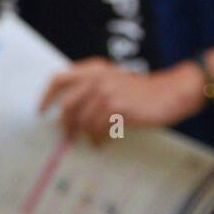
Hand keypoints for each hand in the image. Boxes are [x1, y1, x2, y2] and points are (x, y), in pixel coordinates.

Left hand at [39, 58, 203, 144]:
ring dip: (83, 134)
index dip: (46, 96)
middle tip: (67, 135)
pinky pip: (98, 128)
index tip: (41, 111)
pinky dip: (97, 139)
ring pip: (82, 119)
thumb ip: (92, 86)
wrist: (172, 92)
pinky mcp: (119, 108)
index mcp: (94, 69)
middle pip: (67, 104)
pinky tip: (101, 143)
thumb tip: (68, 111)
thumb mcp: (113, 79)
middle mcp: (98, 78)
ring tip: (89, 141)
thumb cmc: (141, 90)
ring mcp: (108, 92)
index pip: (59, 79)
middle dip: (65, 123)